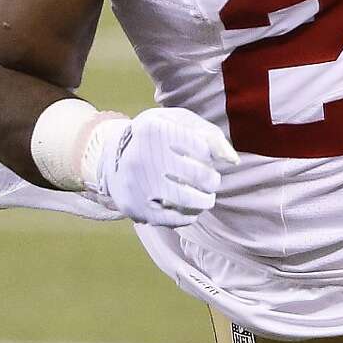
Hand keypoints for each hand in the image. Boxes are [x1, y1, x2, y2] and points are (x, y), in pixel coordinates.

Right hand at [85, 107, 238, 226]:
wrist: (110, 156)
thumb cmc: (157, 137)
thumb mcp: (178, 122)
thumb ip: (210, 135)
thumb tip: (233, 161)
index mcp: (152, 130)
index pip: (203, 148)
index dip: (210, 155)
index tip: (205, 156)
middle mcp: (141, 156)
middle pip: (200, 176)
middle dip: (212, 180)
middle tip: (211, 180)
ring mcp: (135, 184)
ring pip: (188, 201)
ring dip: (204, 201)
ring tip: (205, 196)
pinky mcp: (133, 207)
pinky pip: (172, 219)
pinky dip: (187, 216)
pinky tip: (189, 209)